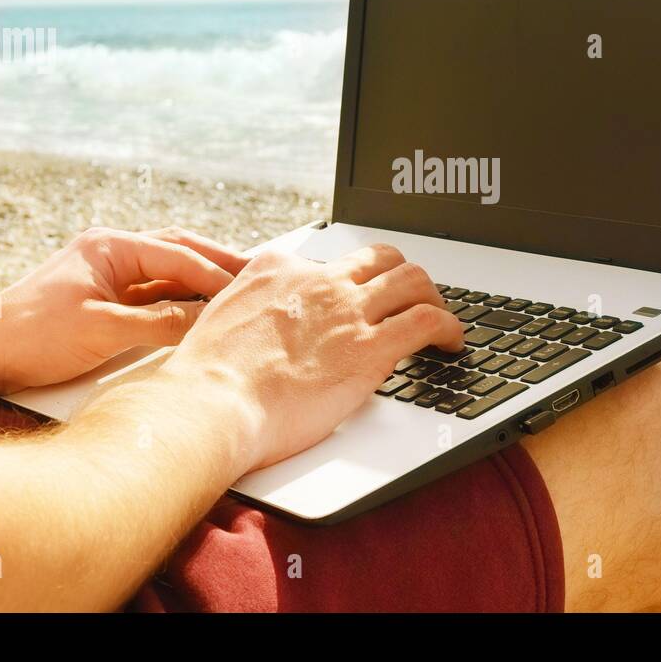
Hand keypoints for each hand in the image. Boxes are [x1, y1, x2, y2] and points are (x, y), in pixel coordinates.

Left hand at [0, 226, 249, 390]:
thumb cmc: (33, 337)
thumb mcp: (102, 330)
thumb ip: (159, 322)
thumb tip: (205, 318)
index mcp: (110, 246)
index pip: (178, 255)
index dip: (215, 275)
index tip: (246, 292)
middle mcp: (112, 251)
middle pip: (180, 249)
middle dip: (219, 262)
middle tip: (259, 273)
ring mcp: (108, 272)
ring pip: (169, 268)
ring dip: (203, 277)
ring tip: (240, 287)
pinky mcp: (105, 295)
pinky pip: (155, 290)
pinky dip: (183, 295)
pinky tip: (204, 307)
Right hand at [163, 243, 463, 470]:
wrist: (211, 404)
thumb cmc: (208, 381)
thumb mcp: (220, 320)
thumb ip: (249, 312)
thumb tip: (259, 326)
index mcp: (276, 269)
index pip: (326, 259)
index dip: (347, 281)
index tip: (353, 299)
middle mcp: (316, 280)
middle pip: (379, 257)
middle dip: (400, 275)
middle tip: (410, 300)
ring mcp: (346, 310)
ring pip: (412, 279)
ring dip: (432, 297)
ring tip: (439, 319)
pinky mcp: (370, 348)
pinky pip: (427, 321)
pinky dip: (449, 327)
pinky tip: (452, 342)